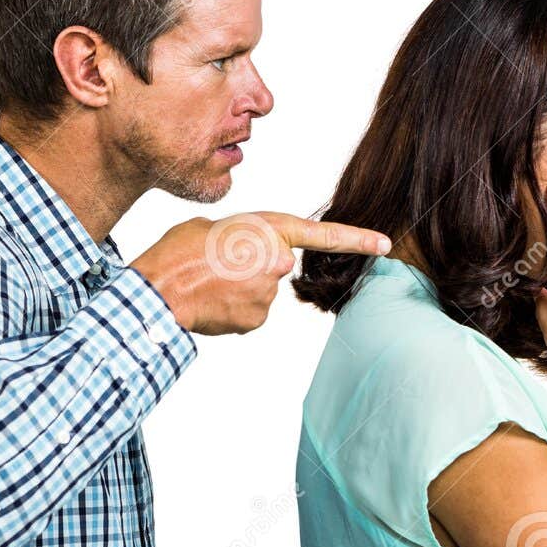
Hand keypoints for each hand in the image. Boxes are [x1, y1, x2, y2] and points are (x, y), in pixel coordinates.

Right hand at [131, 212, 390, 334]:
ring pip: (260, 294)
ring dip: (238, 292)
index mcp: (267, 229)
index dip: (356, 239)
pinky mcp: (257, 319)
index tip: (386, 245)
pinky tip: (212, 305)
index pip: (322, 235)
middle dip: (252, 270)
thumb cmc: (178, 252)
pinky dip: (232, 312)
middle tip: (217, 268)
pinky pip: (249, 314)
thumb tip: (243, 257)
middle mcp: (277, 260)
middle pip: (274, 268)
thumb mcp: (213, 226)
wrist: (160, 288)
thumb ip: (242, 237)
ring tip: (208, 285)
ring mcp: (269, 293)